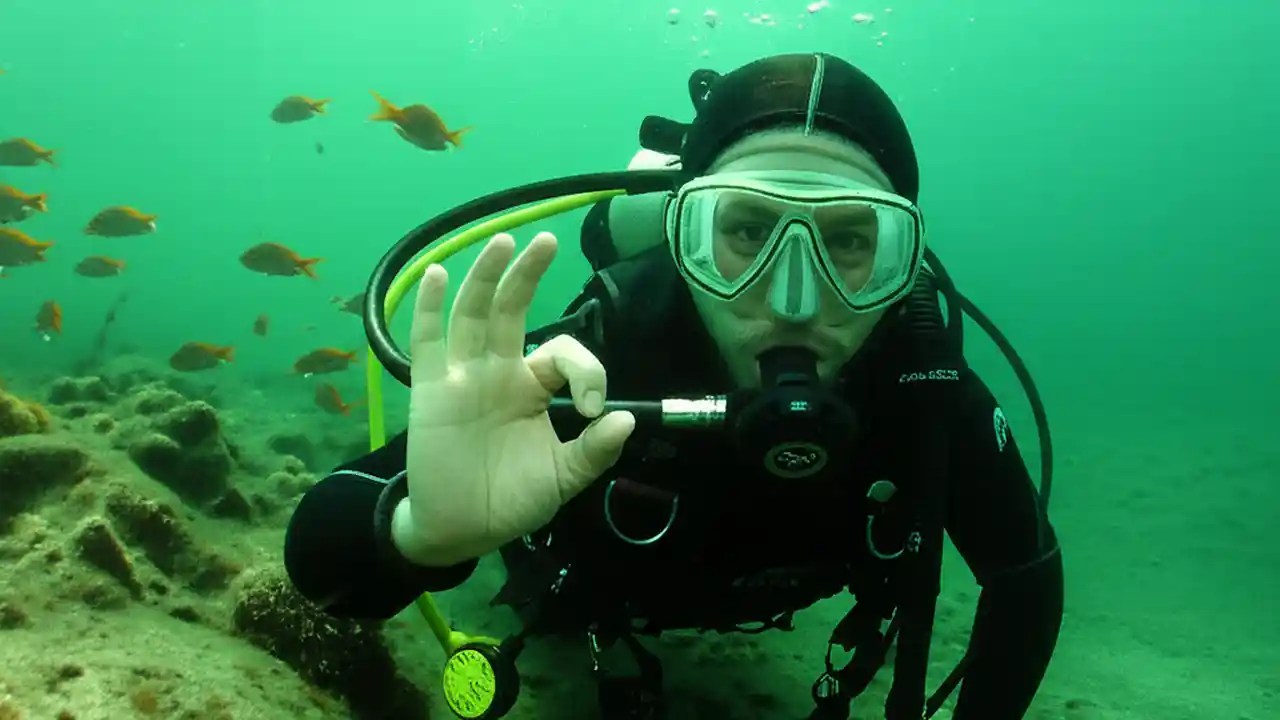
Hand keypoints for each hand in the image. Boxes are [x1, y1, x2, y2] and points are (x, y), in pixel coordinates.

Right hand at [392, 231, 635, 565]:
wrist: (460, 531)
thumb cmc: (510, 500)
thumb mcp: (562, 479)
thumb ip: (593, 452)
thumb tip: (624, 421)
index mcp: (533, 387)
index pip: (562, 355)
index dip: (585, 370)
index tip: (591, 410)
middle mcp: (499, 371)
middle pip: (514, 310)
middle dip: (529, 274)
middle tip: (547, 239)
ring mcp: (464, 376)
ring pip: (475, 315)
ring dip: (487, 277)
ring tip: (503, 240)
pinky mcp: (431, 390)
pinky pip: (427, 342)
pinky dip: (429, 307)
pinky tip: (436, 273)